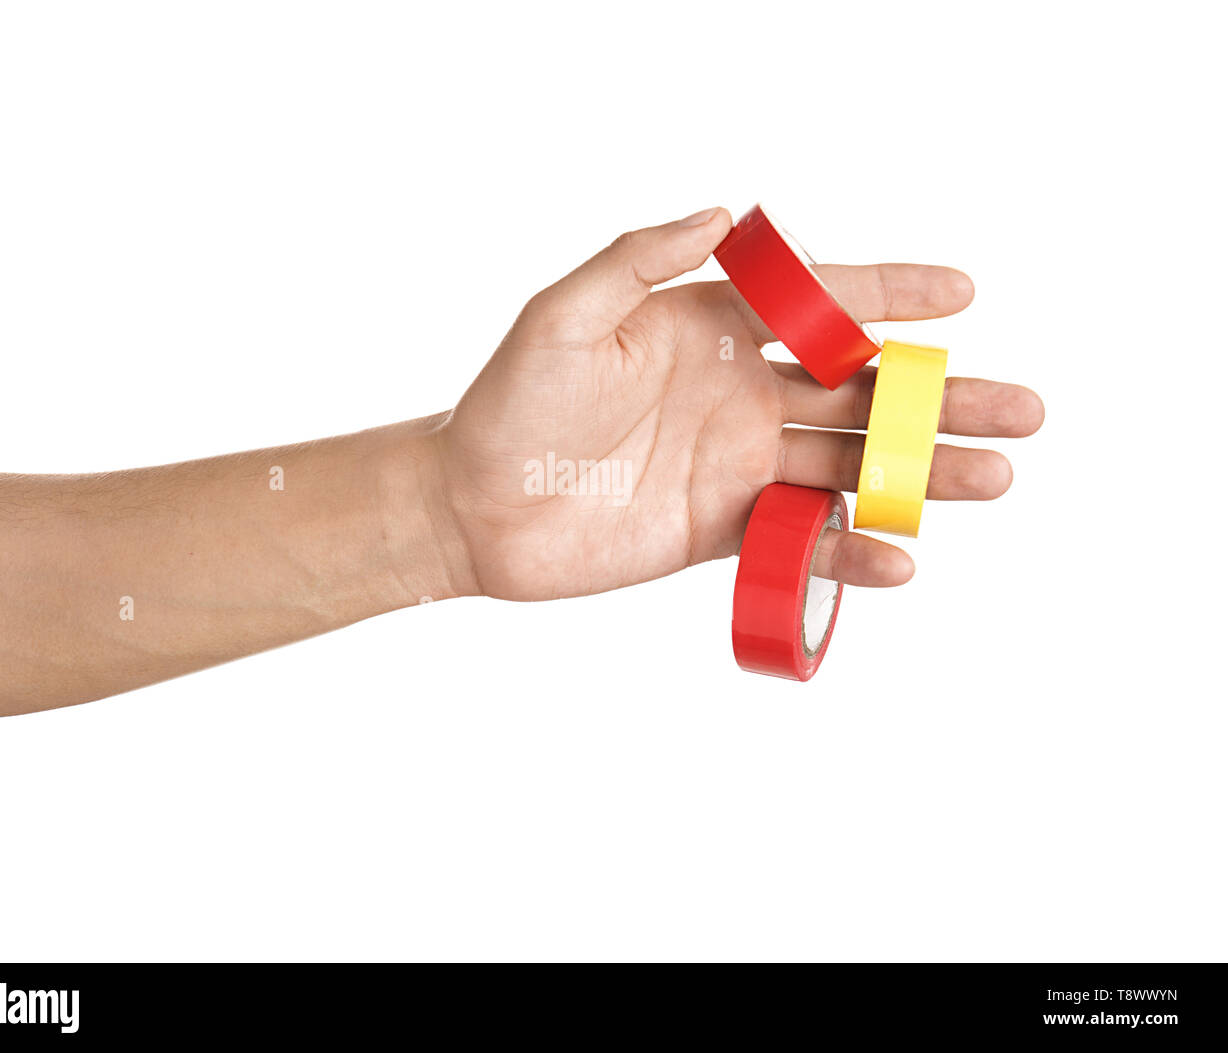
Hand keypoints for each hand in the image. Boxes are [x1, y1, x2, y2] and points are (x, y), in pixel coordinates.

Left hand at [436, 207, 1043, 600]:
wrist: (471, 507)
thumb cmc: (510, 401)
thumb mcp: (565, 314)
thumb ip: (639, 258)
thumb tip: (724, 210)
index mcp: (712, 329)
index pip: (819, 306)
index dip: (891, 294)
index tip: (962, 292)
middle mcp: (738, 393)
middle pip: (861, 393)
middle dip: (941, 398)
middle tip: (1022, 408)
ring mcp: (735, 465)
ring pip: (849, 466)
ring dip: (922, 473)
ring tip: (995, 480)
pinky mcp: (721, 529)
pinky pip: (800, 538)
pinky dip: (850, 550)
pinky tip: (899, 558)